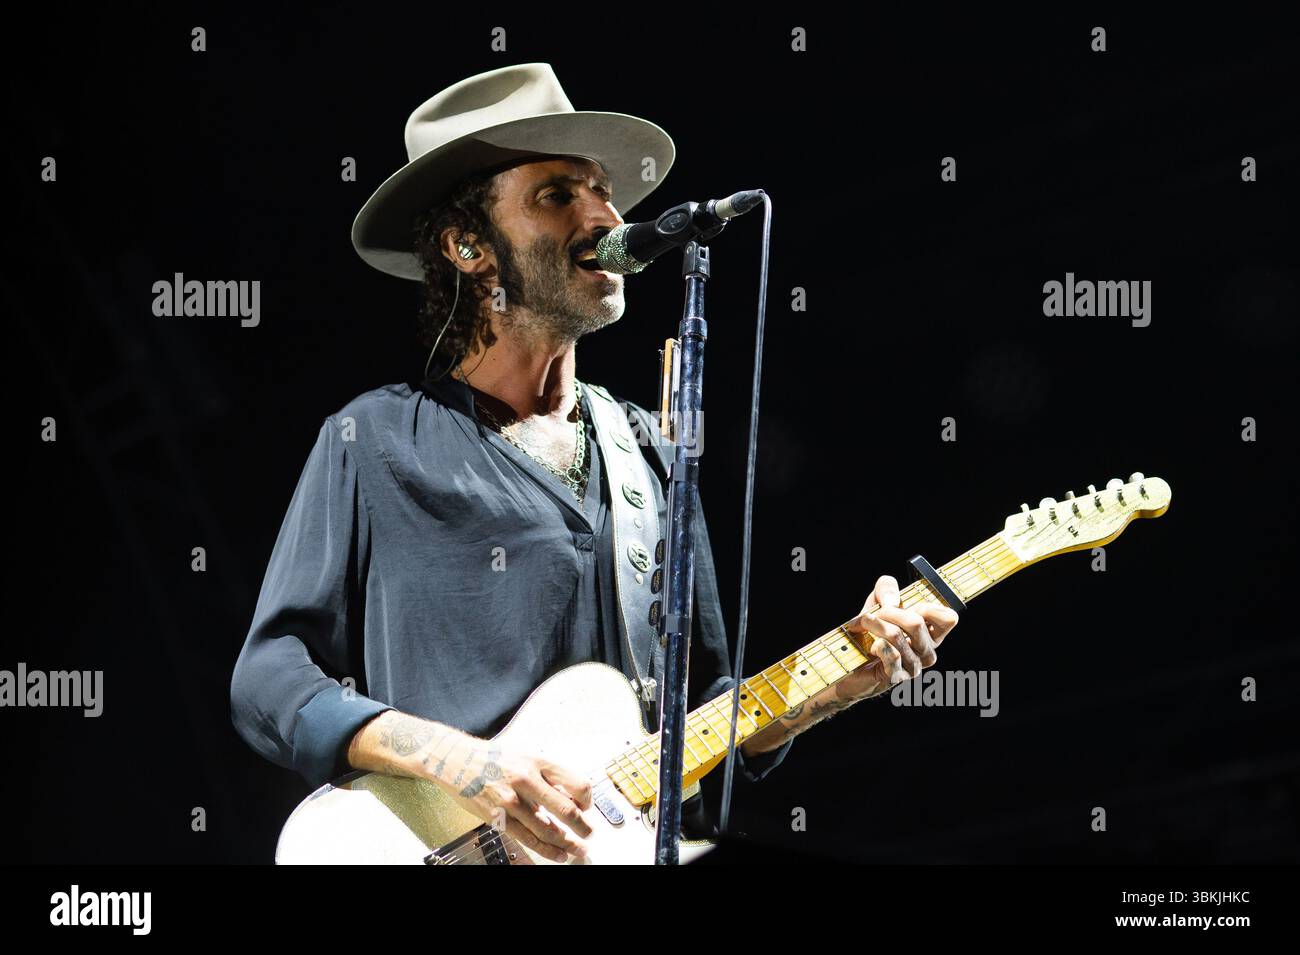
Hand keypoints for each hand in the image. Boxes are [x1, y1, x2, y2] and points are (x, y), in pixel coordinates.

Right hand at [420, 739, 593, 863]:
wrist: (457, 761)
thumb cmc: (493, 758)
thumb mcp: (526, 756)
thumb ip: (547, 775)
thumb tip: (569, 797)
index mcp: (538, 762)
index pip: (576, 783)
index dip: (587, 800)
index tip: (587, 808)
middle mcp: (527, 780)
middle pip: (566, 810)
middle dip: (582, 828)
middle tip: (588, 835)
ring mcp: (512, 800)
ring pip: (548, 830)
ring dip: (567, 844)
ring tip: (576, 850)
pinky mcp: (499, 817)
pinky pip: (528, 838)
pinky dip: (546, 850)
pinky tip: (557, 854)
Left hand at [838, 574, 959, 700]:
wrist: (847, 661)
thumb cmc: (867, 631)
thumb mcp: (876, 602)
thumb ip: (887, 589)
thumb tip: (893, 600)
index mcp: (930, 633)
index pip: (948, 618)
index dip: (925, 606)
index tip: (902, 607)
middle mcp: (927, 651)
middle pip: (915, 622)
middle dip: (887, 612)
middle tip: (870, 616)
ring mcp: (914, 666)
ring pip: (897, 635)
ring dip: (874, 625)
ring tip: (863, 626)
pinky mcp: (898, 677)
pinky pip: (890, 654)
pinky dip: (876, 645)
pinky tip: (871, 648)